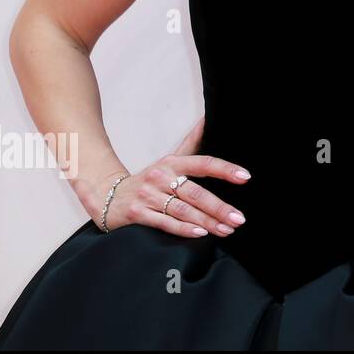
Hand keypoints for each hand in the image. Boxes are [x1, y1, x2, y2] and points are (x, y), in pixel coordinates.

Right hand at [92, 119, 250, 237]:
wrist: (107, 195)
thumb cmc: (149, 179)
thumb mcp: (170, 159)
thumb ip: (191, 143)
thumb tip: (208, 119)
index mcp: (172, 163)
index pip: (204, 163)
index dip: (225, 169)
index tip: (245, 177)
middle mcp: (161, 177)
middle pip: (195, 192)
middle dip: (220, 207)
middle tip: (239, 218)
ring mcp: (148, 196)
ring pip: (183, 210)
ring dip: (207, 221)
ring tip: (227, 229)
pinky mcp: (137, 213)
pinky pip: (165, 223)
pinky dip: (184, 229)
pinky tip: (201, 234)